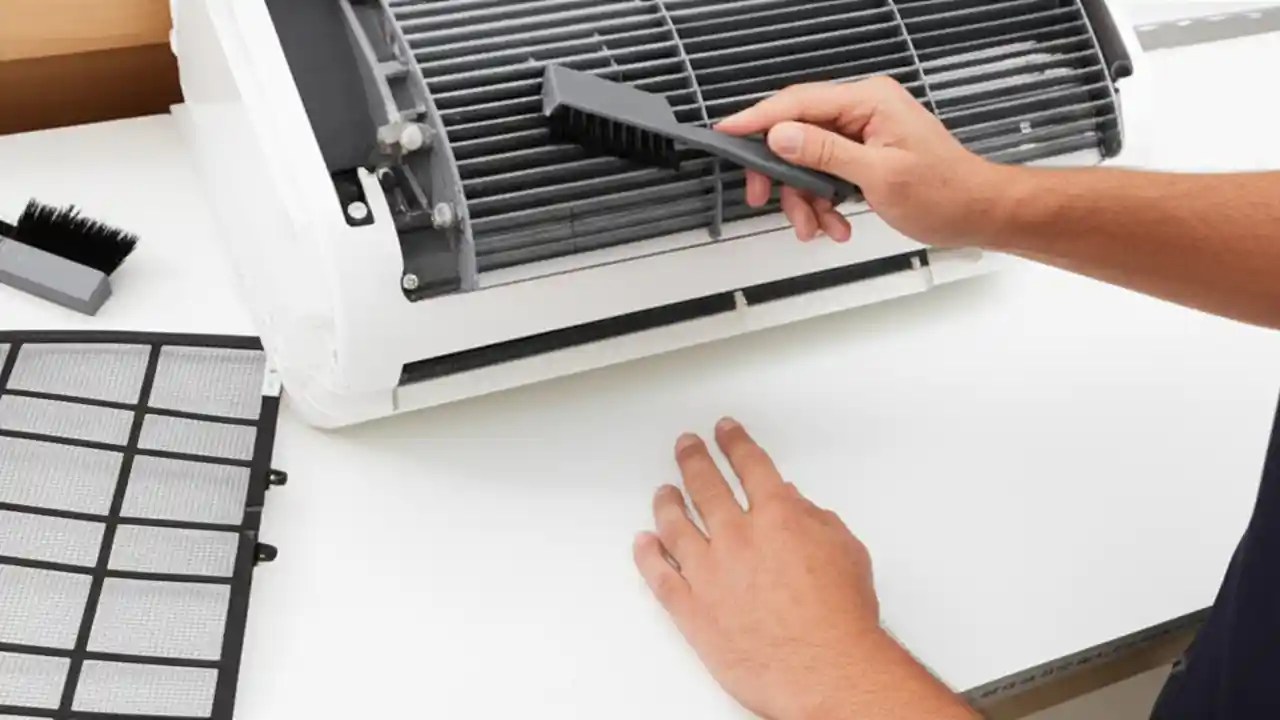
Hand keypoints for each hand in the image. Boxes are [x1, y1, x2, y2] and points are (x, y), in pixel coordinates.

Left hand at [634, 419, 976, 719]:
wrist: (824, 671)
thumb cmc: (840, 621)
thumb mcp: (846, 552)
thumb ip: (815, 521)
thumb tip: (794, 504)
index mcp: (778, 517)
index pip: (751, 466)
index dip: (736, 444)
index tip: (725, 431)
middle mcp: (737, 537)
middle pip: (706, 486)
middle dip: (694, 460)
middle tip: (686, 446)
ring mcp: (709, 572)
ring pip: (675, 525)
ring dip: (667, 503)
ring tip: (663, 492)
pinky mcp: (691, 609)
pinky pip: (659, 575)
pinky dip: (647, 555)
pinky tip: (643, 543)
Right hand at [716, 78, 1005, 247]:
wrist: (978, 213)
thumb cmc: (944, 192)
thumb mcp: (878, 175)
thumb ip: (825, 153)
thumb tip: (781, 136)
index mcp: (869, 101)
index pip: (798, 103)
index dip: (758, 120)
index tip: (726, 134)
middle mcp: (864, 111)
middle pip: (797, 135)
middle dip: (783, 176)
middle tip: (764, 200)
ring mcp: (864, 133)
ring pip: (809, 162)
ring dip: (807, 200)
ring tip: (818, 228)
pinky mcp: (865, 155)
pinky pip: (827, 175)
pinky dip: (825, 203)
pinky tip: (836, 226)